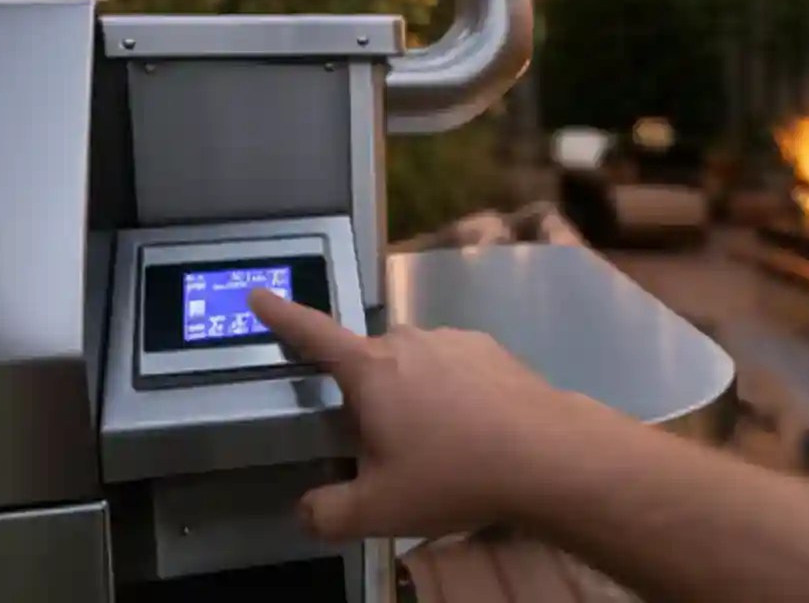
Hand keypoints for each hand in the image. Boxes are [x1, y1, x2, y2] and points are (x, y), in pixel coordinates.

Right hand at [249, 289, 593, 540]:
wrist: (549, 456)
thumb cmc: (453, 475)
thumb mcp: (377, 510)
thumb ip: (327, 512)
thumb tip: (304, 511)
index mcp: (370, 369)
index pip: (312, 334)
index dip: (281, 316)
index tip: (259, 295)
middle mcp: (408, 340)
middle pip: (369, 365)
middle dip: (368, 399)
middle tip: (385, 449)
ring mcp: (455, 340)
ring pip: (414, 368)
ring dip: (414, 398)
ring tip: (439, 449)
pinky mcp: (492, 351)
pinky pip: (454, 371)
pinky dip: (453, 397)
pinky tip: (474, 434)